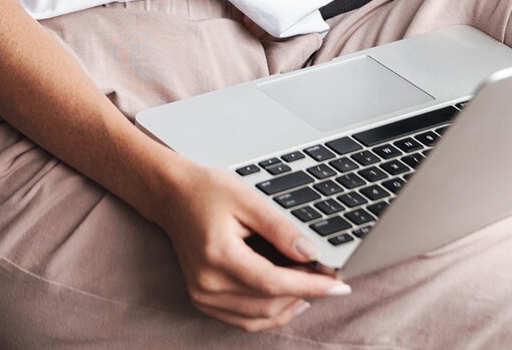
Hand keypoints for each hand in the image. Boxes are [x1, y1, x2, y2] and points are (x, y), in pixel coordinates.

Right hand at [153, 161, 350, 331]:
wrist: (172, 196)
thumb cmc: (207, 191)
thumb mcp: (246, 198)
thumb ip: (280, 228)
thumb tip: (311, 254)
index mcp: (218, 255)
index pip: (273, 282)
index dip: (310, 286)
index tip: (339, 284)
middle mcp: (207, 283)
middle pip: (268, 303)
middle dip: (305, 294)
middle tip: (329, 278)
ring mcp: (203, 296)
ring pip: (258, 318)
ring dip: (290, 306)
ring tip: (313, 288)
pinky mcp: (203, 300)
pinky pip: (243, 320)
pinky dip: (270, 313)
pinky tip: (289, 298)